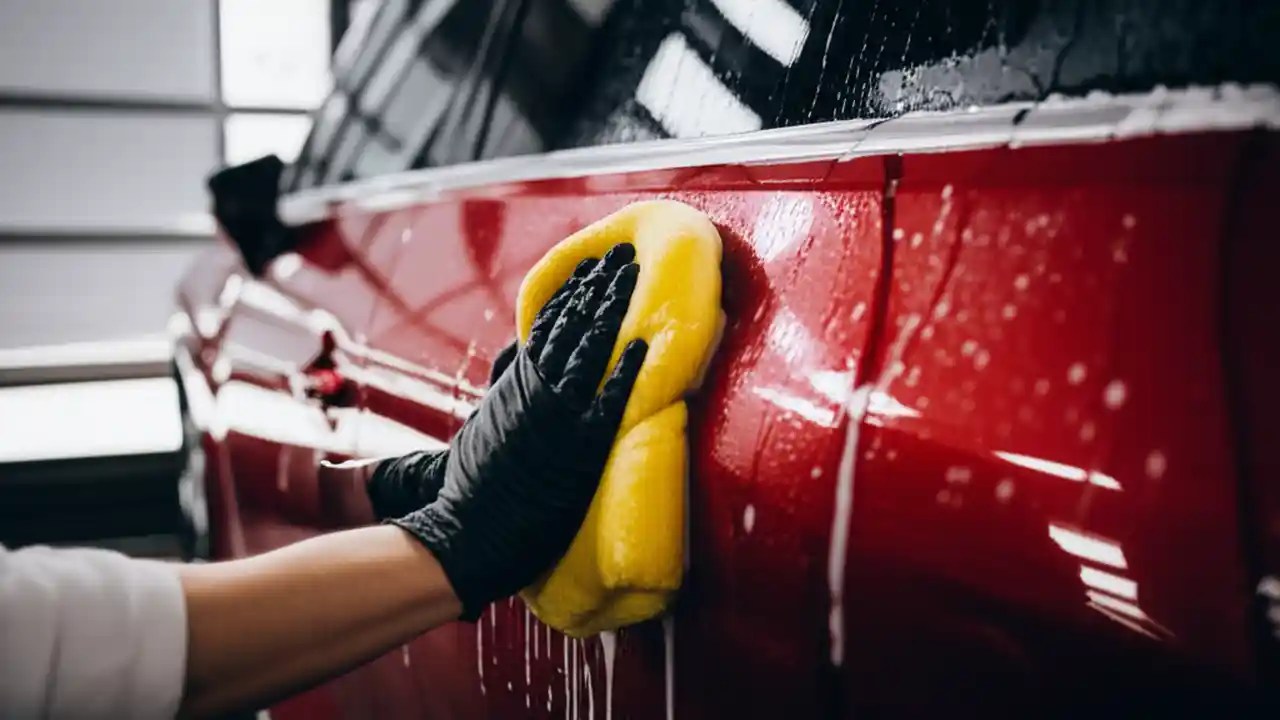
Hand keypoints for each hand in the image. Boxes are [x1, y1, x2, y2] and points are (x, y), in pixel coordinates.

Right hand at [391, 243, 646, 618]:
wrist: (466, 532)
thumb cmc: (473, 484)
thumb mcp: (482, 420)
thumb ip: (502, 384)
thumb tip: (518, 351)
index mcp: (513, 382)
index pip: (546, 323)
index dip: (573, 291)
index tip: (593, 265)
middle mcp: (535, 389)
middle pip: (573, 324)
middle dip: (600, 285)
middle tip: (625, 254)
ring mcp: (557, 415)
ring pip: (590, 348)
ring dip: (615, 309)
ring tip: (636, 276)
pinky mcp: (578, 447)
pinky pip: (609, 401)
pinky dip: (627, 371)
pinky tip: (645, 344)